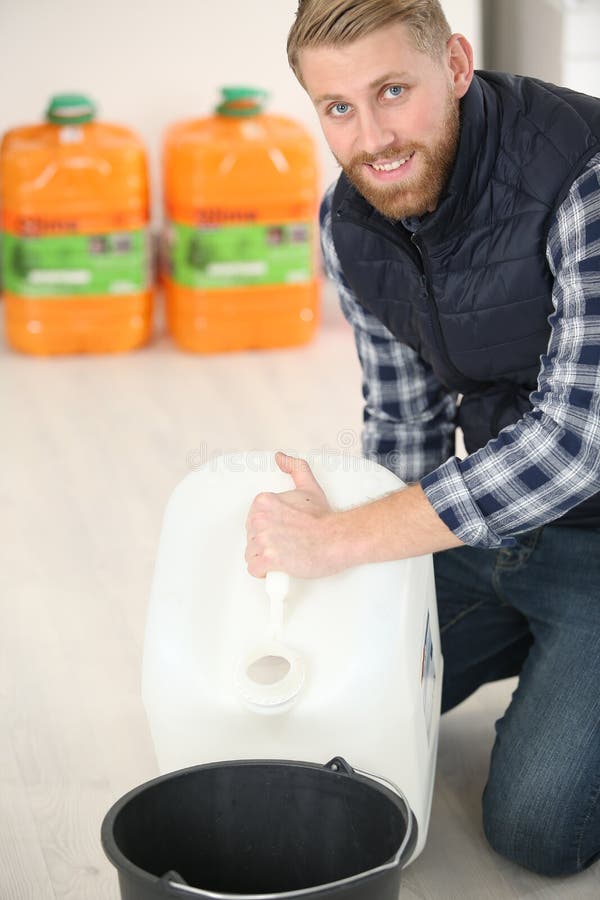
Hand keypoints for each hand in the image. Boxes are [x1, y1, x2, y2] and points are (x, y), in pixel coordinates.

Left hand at [245, 451, 338, 578]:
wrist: (338, 538)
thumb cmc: (324, 519)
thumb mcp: (309, 488)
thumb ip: (295, 469)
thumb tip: (281, 458)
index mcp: (264, 502)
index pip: (252, 522)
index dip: (267, 530)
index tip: (283, 531)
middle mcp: (260, 519)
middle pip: (251, 539)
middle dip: (267, 545)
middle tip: (287, 544)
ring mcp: (264, 539)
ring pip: (251, 555)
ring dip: (266, 559)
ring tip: (286, 555)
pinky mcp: (269, 559)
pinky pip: (254, 569)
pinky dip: (264, 572)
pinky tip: (279, 567)